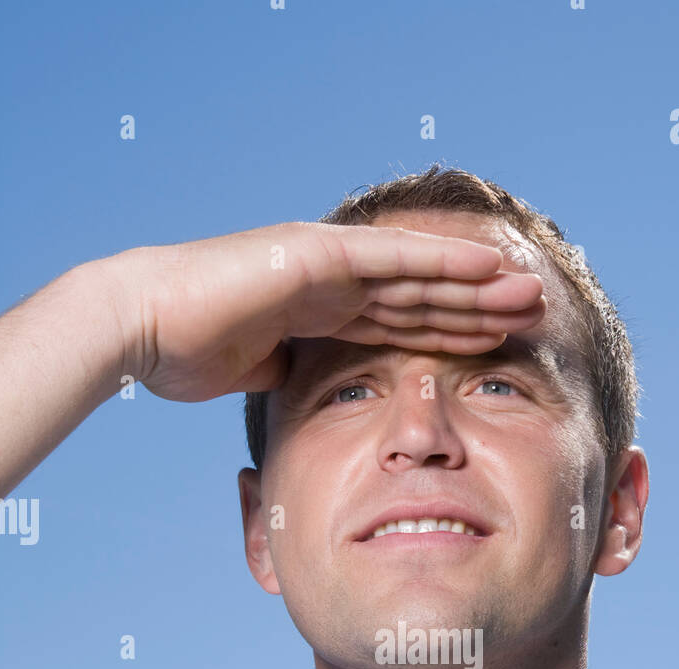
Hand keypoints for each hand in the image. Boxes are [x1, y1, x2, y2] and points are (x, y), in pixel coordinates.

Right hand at [112, 220, 546, 402]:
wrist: (144, 328)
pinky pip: (393, 261)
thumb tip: (307, 402)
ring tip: (530, 290)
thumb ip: (291, 379)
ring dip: (477, 285)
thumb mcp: (259, 378)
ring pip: (419, 277)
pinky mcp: (319, 257)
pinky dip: (441, 263)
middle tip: (534, 312)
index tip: (497, 344)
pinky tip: (487, 268)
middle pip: (421, 297)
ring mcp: (328, 265)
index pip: (400, 323)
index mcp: (319, 313)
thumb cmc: (184, 355)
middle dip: (478, 306)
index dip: (450, 331)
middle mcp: (332, 284)